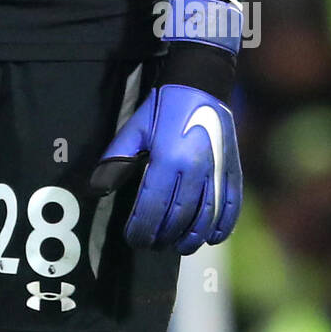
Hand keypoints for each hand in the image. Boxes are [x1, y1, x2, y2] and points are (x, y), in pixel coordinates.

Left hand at [86, 82, 241, 254]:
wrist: (201, 84)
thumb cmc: (163, 107)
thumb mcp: (135, 129)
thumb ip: (116, 159)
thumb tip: (97, 188)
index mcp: (168, 158)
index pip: (153, 206)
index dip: (142, 228)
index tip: (133, 238)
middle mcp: (195, 169)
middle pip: (179, 218)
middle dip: (162, 237)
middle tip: (150, 245)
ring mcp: (218, 172)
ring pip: (206, 218)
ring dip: (191, 238)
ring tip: (176, 246)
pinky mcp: (233, 170)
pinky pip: (231, 207)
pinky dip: (222, 227)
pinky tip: (210, 238)